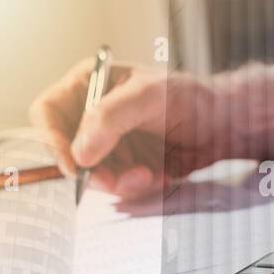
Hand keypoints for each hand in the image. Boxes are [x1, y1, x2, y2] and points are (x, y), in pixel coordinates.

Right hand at [30, 59, 273, 199]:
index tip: (73, 166)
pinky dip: (138, 188)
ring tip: (152, 175)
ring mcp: (109, 143)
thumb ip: (111, 118)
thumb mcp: (150, 97)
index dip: (52, 141)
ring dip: (121, 184)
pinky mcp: (126, 165)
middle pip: (67, 153)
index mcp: (88, 85)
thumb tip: (80, 154)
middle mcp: (92, 115)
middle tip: (121, 181)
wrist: (226, 125)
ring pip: (92, 176)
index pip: (46, 113)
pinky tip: (160, 177)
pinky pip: (117, 187)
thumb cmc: (191, 98)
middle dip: (95, 172)